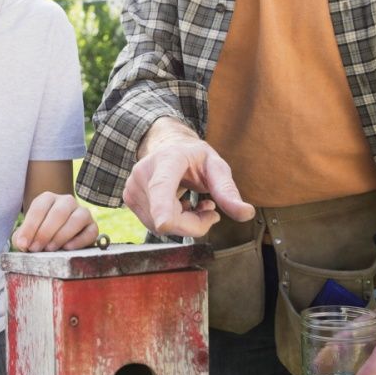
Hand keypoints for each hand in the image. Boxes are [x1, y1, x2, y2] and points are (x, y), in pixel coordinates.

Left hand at [12, 193, 98, 251]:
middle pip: (58, 212)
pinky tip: (67, 249)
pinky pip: (90, 232)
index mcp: (48, 198)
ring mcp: (82, 212)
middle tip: (36, 249)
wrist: (59, 242)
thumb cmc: (40, 236)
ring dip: (61, 235)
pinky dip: (79, 241)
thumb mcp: (28, 234)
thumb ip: (22, 238)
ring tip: (50, 249)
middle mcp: (66, 201)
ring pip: (76, 219)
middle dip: (45, 232)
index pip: (39, 208)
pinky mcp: (93, 227)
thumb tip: (23, 244)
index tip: (24, 244)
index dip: (30, 227)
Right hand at [122, 118, 253, 237]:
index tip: (164, 223)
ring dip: (184, 224)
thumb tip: (246, 214)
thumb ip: (228, 191)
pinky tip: (179, 207)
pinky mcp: (129, 200)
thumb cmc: (193, 157)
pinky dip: (172, 223)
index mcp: (167, 160)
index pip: (163, 187)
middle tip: (209, 208)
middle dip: (194, 223)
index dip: (163, 208)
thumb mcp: (216, 167)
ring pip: (161, 226)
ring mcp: (133, 187)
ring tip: (193, 204)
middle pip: (169, 218)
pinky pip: (154, 225)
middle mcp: (144, 173)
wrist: (168, 147)